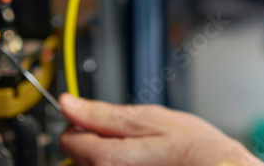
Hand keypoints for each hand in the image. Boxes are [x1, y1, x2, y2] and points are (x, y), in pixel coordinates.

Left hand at [58, 94, 261, 165]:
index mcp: (108, 160)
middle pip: (78, 157)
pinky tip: (143, 163)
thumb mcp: (152, 119)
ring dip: (108, 157)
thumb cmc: (196, 150)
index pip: (67, 140)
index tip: (102, 122)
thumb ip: (103, 113)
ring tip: (142, 153)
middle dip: (97, 142)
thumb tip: (69, 104)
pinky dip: (121, 165)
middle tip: (133, 138)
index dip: (82, 124)